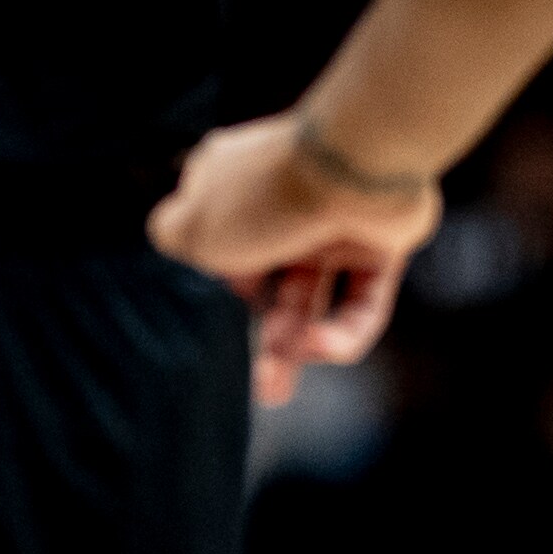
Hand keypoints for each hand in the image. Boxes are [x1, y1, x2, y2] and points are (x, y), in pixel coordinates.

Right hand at [147, 111, 440, 406]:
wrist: (355, 164)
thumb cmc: (264, 196)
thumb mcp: (188, 230)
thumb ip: (172, 246)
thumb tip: (178, 258)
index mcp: (232, 192)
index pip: (217, 249)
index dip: (212, 296)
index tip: (207, 332)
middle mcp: (283, 207)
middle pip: (267, 285)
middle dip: (257, 338)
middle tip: (251, 384)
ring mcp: (333, 225)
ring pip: (312, 300)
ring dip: (294, 346)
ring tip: (275, 389)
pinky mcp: (381, 244)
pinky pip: (362, 301)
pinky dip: (344, 332)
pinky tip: (320, 347)